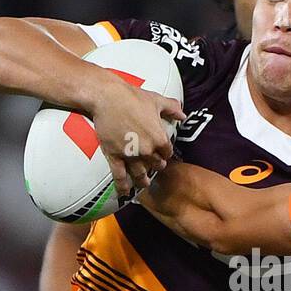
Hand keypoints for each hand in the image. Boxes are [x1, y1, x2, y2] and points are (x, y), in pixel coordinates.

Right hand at [91, 76, 185, 196]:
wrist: (106, 97)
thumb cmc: (132, 97)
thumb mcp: (156, 100)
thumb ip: (172, 108)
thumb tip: (183, 114)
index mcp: (159, 138)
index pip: (167, 152)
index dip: (165, 153)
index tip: (162, 153)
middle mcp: (147, 150)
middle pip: (155, 165)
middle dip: (155, 166)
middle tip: (153, 167)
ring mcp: (130, 155)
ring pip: (140, 174)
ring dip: (143, 180)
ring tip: (144, 184)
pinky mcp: (114, 156)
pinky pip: (119, 176)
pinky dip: (122, 186)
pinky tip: (124, 193)